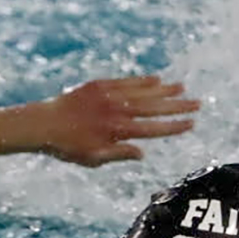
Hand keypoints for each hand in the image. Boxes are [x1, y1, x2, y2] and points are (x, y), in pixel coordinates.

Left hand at [34, 75, 198, 166]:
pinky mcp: (99, 85)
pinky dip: (142, 81)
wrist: (41, 124)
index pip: (153, 129)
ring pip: (142, 92)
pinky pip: (125, 82)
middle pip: (153, 108)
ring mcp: (108, 96)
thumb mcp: (93, 158)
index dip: (174, 126)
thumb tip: (143, 153)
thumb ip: (119, 154)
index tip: (192, 123)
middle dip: (177, 106)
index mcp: (117, 131)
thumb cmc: (67, 147)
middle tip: (197, 103)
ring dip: (164, 90)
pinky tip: (156, 79)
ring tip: (182, 88)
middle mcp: (116, 111)